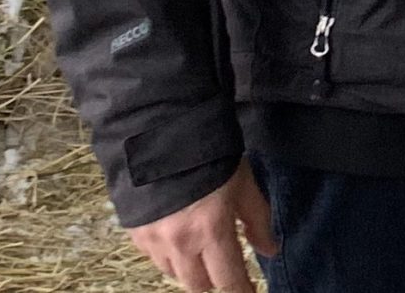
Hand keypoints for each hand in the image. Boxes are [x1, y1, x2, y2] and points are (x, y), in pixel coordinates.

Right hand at [127, 160, 277, 291]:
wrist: (159, 128)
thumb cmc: (209, 153)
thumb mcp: (243, 182)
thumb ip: (257, 220)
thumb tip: (270, 249)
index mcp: (211, 232)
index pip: (229, 281)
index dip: (241, 291)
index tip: (249, 292)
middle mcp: (180, 244)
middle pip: (199, 285)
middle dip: (214, 278)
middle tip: (222, 259)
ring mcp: (153, 240)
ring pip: (174, 273)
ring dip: (189, 266)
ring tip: (197, 244)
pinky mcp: (135, 231)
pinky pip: (153, 257)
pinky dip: (167, 252)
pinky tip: (174, 232)